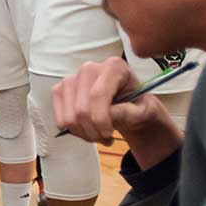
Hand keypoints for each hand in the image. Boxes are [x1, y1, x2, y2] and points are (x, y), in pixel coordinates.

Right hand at [52, 57, 181, 165]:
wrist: (128, 108)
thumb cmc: (137, 107)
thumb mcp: (145, 111)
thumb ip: (130, 112)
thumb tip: (109, 115)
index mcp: (114, 67)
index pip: (97, 95)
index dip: (100, 119)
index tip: (108, 135)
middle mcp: (89, 68)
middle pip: (81, 108)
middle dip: (92, 131)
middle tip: (106, 139)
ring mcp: (71, 78)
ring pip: (69, 116)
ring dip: (84, 133)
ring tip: (99, 135)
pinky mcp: (60, 91)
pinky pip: (60, 119)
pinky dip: (74, 131)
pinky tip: (87, 129)